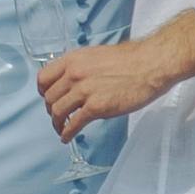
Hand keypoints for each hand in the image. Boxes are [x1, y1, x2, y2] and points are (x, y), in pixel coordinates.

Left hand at [37, 10, 194, 135]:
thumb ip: (82, 68)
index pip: (44, 78)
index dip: (44, 92)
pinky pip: (73, 124)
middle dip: (50, 110)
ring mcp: (84, 91)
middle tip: (57, 116)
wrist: (150, 64)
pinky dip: (67, 133)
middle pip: (49, 98)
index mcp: (73, 59)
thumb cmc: (130, 60)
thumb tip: (76, 81)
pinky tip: (67, 137)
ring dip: (57, 123)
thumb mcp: (97, 56)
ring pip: (58, 111)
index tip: (48, 99)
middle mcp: (74, 74)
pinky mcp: (96, 107)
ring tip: (61, 129)